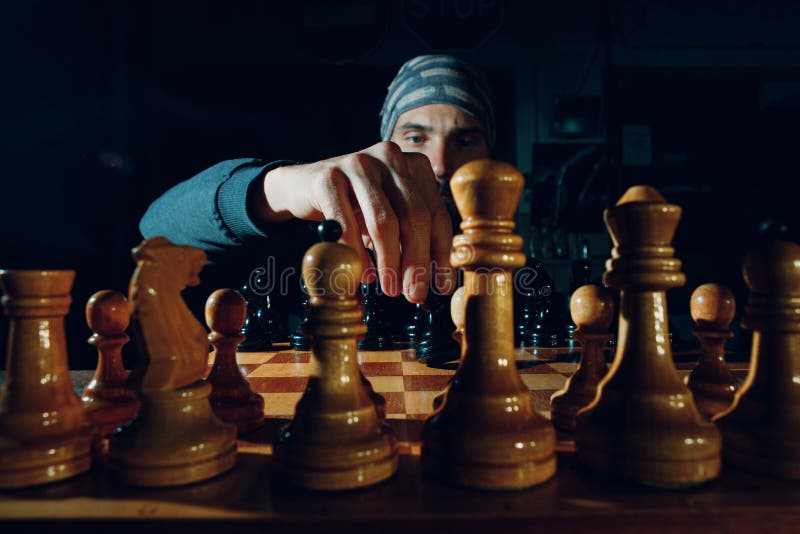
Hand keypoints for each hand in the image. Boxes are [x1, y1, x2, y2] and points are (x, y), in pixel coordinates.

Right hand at [251, 141, 454, 302]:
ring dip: (390, 262)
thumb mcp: (388, 215)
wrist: (301, 186)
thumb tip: (435, 277)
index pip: (436, 214)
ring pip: (384, 222)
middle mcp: (390, 158)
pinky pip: (347, 225)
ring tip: (391, 288)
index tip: (441, 285)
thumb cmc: (354, 205)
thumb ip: (412, 236)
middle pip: (414, 217)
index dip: (441, 253)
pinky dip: (356, 256)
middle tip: (414, 294)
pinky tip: (363, 276)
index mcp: (414, 165)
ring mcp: (359, 164)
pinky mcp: (329, 177)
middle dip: (417, 262)